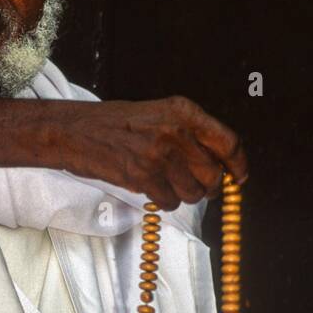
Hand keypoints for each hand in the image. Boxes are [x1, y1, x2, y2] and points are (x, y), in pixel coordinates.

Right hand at [62, 95, 248, 209]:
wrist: (74, 131)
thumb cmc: (113, 123)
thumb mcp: (158, 115)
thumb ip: (189, 134)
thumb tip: (218, 164)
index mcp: (183, 111)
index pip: (228, 142)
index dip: (238, 165)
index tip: (238, 177)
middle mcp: (175, 131)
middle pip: (213, 173)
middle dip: (207, 187)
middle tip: (195, 187)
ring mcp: (159, 154)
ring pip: (192, 192)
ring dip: (183, 195)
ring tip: (166, 184)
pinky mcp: (142, 176)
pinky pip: (169, 201)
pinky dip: (163, 201)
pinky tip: (151, 189)